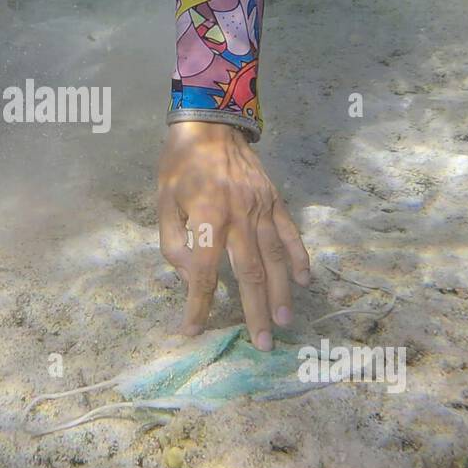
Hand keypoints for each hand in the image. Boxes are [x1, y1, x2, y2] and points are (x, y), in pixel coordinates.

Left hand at [157, 121, 310, 348]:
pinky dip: (299, 258)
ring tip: (284, 322)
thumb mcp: (162, 202)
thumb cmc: (180, 166)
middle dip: (254, 311)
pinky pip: (291, 234)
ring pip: (275, 258)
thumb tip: (194, 276)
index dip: (198, 303)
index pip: (204, 270)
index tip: (193, 330)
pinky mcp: (275, 201)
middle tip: (262, 344)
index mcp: (205, 216)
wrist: (211, 124)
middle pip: (249, 271)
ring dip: (281, 293)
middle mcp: (238, 215)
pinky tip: (305, 281)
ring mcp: (262, 208)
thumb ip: (174, 243)